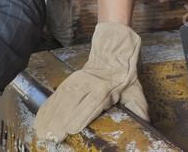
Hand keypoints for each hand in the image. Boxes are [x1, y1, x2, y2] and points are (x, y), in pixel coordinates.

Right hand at [34, 22, 148, 142]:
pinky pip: (57, 94)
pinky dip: (48, 106)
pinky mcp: (70, 81)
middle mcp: (87, 85)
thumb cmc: (124, 75)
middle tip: (50, 136)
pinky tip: (41, 117)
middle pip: (71, 104)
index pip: (90, 105)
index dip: (79, 117)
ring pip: (61, 100)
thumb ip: (139, 109)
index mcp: (104, 89)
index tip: (70, 129)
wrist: (113, 52)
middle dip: (59, 121)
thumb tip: (146, 125)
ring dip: (50, 115)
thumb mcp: (135, 91)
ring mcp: (76, 82)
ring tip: (41, 130)